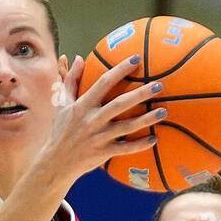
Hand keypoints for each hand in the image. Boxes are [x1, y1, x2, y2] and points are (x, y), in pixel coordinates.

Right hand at [42, 54, 163, 184]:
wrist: (56, 162)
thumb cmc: (61, 130)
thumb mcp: (61, 104)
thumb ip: (70, 80)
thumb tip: (77, 58)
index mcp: (82, 105)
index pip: (103, 83)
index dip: (120, 69)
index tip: (136, 59)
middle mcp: (91, 120)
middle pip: (120, 104)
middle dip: (140, 94)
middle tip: (159, 85)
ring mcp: (99, 138)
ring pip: (126, 127)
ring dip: (146, 119)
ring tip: (164, 111)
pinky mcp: (103, 153)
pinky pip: (125, 149)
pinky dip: (140, 145)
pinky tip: (155, 139)